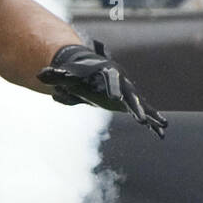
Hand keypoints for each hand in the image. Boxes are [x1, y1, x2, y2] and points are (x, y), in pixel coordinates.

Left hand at [37, 41, 167, 138]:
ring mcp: (129, 94)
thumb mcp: (67, 75)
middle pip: (130, 97)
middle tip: (141, 119)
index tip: (115, 99)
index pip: (111, 84)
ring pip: (141, 106)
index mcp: (108, 76)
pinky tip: (162, 133)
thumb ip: (55, 75)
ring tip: (162, 126)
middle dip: (136, 108)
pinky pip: (145, 113)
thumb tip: (40, 75)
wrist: (94, 70)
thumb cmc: (79, 73)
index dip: (113, 91)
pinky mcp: (131, 103)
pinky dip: (153, 122)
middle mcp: (122, 84)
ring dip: (151, 117)